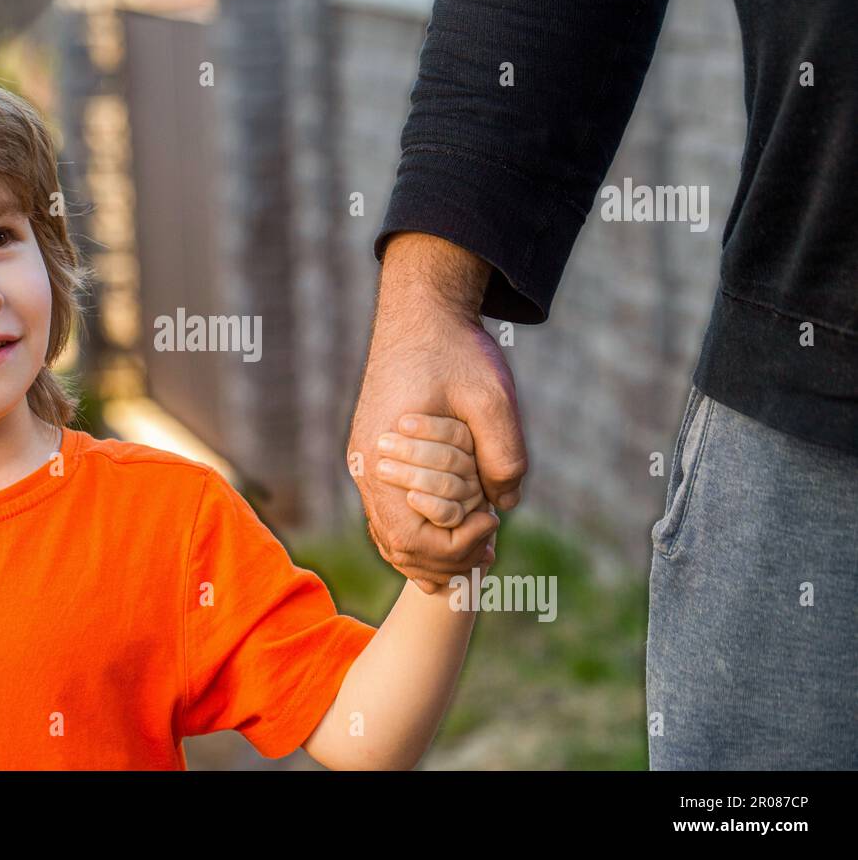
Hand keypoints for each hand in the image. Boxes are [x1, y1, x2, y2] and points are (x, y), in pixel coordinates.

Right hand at [349, 233, 527, 593]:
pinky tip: (450, 532)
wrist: (420, 312)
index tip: (492, 525)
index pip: (410, 537)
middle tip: (490, 553)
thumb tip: (506, 504)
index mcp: (384, 455)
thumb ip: (504, 454)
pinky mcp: (374, 454)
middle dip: (445, 560)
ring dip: (429, 552)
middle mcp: (367, 464)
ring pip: (388, 533)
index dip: (455, 547)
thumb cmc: (453, 350)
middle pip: (396, 545)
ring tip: (475, 554)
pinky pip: (388, 512)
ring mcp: (366, 460)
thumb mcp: (491, 397)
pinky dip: (416, 532)